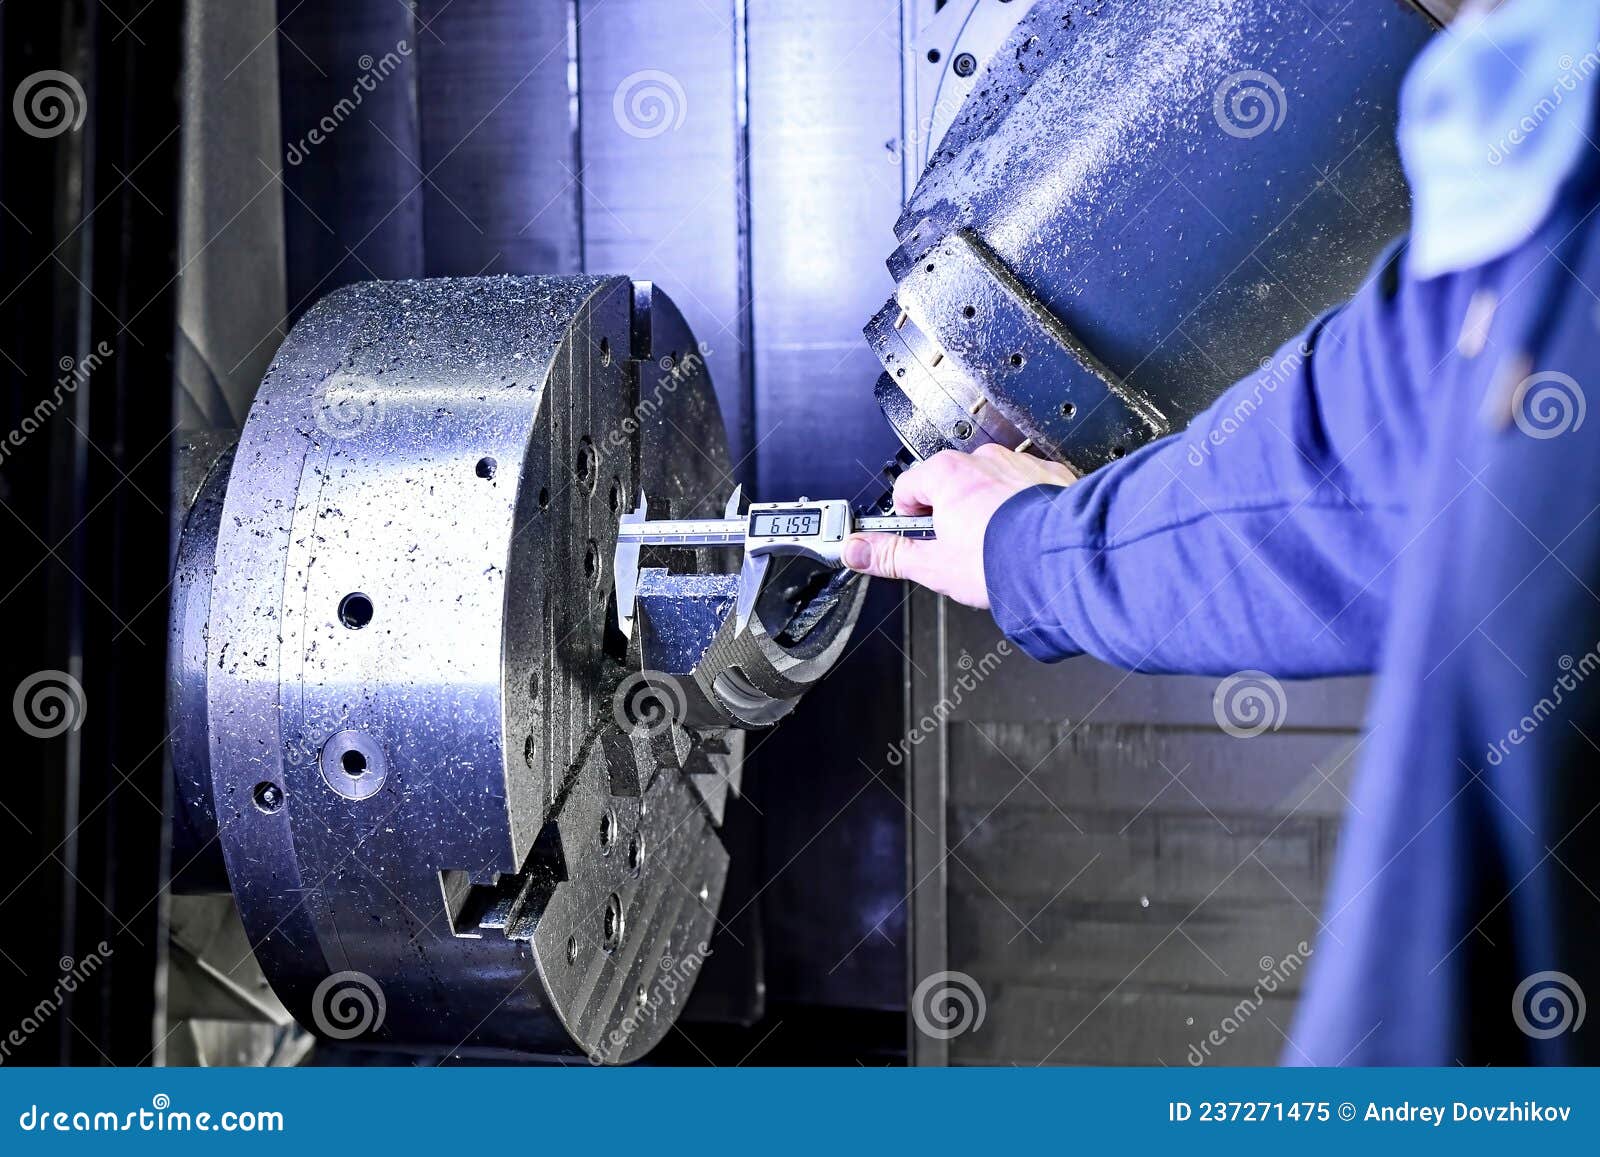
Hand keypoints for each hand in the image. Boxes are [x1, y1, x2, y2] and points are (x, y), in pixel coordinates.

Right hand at [842, 444, 1075, 606]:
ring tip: (996, 544)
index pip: (907, 487)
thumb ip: (891, 555)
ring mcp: (1018, 465)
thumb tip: (856, 551)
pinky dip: (1021, 506)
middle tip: (959, 549)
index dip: (909, 518)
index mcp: (947, 474)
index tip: (917, 538)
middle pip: (948, 484)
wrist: (1064, 561)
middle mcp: (983, 460)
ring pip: (989, 484)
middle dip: (949, 514)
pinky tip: (1023, 534)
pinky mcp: (1049, 475)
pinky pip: (1024, 487)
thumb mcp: (935, 566)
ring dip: (986, 508)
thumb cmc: (1003, 559)